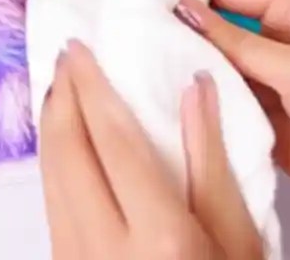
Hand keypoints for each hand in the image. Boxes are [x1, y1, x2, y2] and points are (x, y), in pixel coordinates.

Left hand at [38, 40, 262, 258]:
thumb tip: (196, 88)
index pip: (112, 142)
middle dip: (61, 98)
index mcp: (160, 238)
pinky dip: (53, 165)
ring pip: (49, 181)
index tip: (79, 49)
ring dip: (51, 128)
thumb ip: (212, 163)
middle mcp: (105, 250)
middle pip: (67, 155)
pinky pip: (51, 207)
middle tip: (65, 57)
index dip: (91, 89)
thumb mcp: (240, 239)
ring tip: (60, 89)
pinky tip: (65, 144)